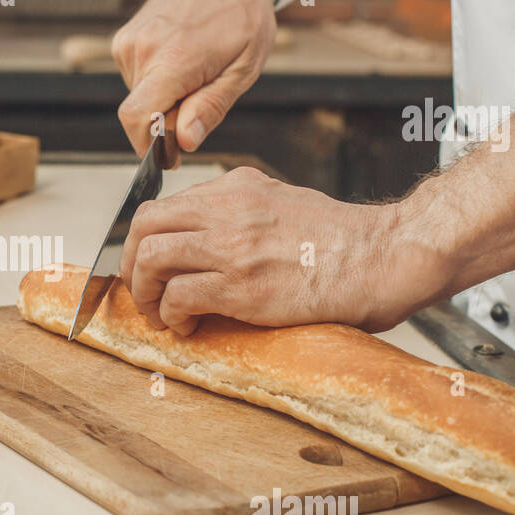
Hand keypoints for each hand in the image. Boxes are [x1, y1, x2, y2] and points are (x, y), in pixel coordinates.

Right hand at [111, 0, 305, 158]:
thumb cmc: (242, 11)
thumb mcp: (244, 67)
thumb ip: (211, 107)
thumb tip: (185, 142)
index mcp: (171, 60)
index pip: (137, 120)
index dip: (150, 147)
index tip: (170, 156)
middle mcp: (141, 50)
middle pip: (143, 113)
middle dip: (169, 120)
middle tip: (204, 98)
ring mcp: (128, 42)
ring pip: (141, 97)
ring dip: (166, 99)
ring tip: (198, 70)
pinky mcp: (125, 39)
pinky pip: (137, 79)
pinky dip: (159, 82)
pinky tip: (184, 59)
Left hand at [118, 167, 451, 334]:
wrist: (384, 258)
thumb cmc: (343, 241)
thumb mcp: (285, 202)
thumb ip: (242, 212)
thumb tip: (206, 235)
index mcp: (237, 188)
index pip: (164, 205)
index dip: (145, 240)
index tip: (148, 267)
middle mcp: (228, 209)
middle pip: (144, 224)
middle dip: (130, 262)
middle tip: (142, 291)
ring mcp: (232, 246)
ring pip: (150, 257)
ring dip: (145, 293)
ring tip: (161, 314)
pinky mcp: (241, 286)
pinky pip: (178, 297)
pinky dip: (172, 316)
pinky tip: (188, 326)